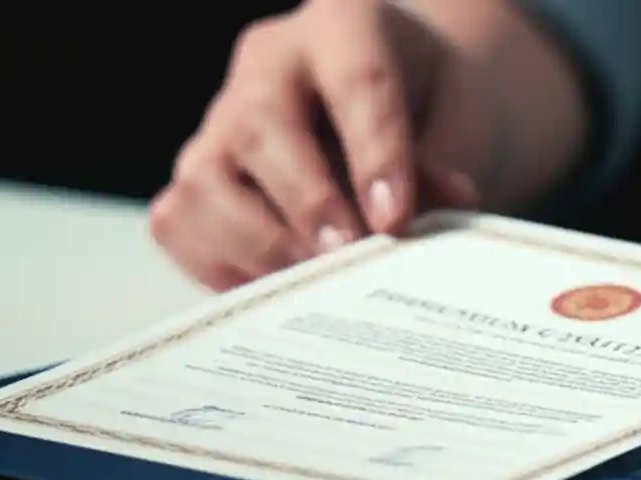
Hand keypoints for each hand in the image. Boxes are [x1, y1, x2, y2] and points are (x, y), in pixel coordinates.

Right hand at [150, 0, 584, 290]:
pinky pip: (182, 224)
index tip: (396, 219)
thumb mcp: (459, 122)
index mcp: (345, 27)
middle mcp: (269, 65)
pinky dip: (225, 267)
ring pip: (203, 180)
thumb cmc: (432, 109)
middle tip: (347, 257)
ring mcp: (221, 119)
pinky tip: (281, 291)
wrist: (402, 105)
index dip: (375, 154)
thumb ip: (441, 172)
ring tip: (317, 286)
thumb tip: (418, 229)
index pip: (357, 80)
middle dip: (306, 204)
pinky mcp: (197, 175)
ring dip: (260, 246)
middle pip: (260, 127)